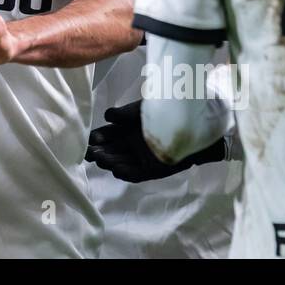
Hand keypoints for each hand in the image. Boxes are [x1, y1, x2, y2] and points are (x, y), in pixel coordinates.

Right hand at [86, 101, 226, 182]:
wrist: (194, 124)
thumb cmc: (167, 113)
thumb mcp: (142, 110)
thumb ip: (125, 113)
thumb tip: (107, 116)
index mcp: (128, 130)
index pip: (108, 136)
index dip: (98, 138)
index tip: (90, 139)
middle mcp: (132, 145)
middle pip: (112, 151)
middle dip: (100, 152)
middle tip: (90, 152)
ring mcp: (142, 158)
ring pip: (121, 162)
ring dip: (110, 162)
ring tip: (100, 159)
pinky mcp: (154, 169)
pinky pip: (136, 174)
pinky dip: (126, 173)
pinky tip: (116, 170)